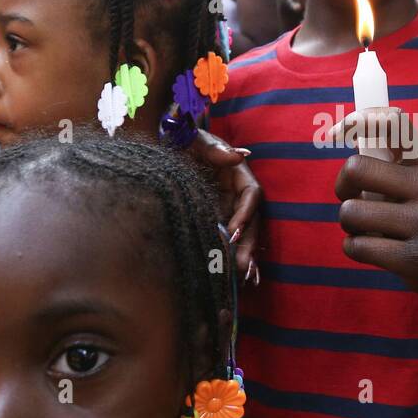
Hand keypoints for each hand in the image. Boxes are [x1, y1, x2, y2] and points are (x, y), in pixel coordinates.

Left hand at [190, 129, 262, 279]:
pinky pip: (227, 239)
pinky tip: (232, 276)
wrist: (165, 148)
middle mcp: (236, 193)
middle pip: (251, 220)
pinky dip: (231, 256)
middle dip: (248, 243)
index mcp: (237, 173)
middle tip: (243, 267)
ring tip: (241, 278)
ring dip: (243, 255)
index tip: (235, 230)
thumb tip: (239, 156)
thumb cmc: (183, 140)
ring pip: (242, 233)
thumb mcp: (196, 140)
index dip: (247, 213)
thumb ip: (215, 148)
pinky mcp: (215, 219)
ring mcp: (227, 207)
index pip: (251, 194)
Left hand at [330, 108, 417, 299]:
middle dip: (341, 185)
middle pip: (355, 167)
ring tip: (367, 228)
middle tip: (353, 197)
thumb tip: (342, 129)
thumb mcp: (414, 180)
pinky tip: (374, 249)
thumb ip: (385, 156)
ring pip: (350, 212)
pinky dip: (354, 247)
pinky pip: (355, 246)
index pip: (392, 122)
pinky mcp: (414, 258)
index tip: (336, 133)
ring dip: (348, 223)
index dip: (356, 120)